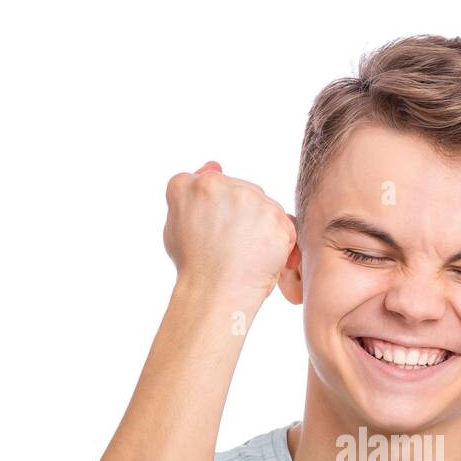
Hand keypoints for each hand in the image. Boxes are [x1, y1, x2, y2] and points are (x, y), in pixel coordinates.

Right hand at [163, 160, 297, 300]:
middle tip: (232, 248)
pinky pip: (284, 222)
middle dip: (242, 216)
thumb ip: (191, 193)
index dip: (216, 211)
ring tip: (247, 255)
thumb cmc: (193, 267)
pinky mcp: (274, 214)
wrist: (214, 295)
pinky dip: (280, 241)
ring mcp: (248, 197)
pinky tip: (264, 258)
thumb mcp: (176, 225)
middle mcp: (216, 184)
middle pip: (240, 191)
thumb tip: (214, 164)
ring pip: (264, 204)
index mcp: (186, 185)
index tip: (214, 232)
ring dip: (261, 226)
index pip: (208, 183)